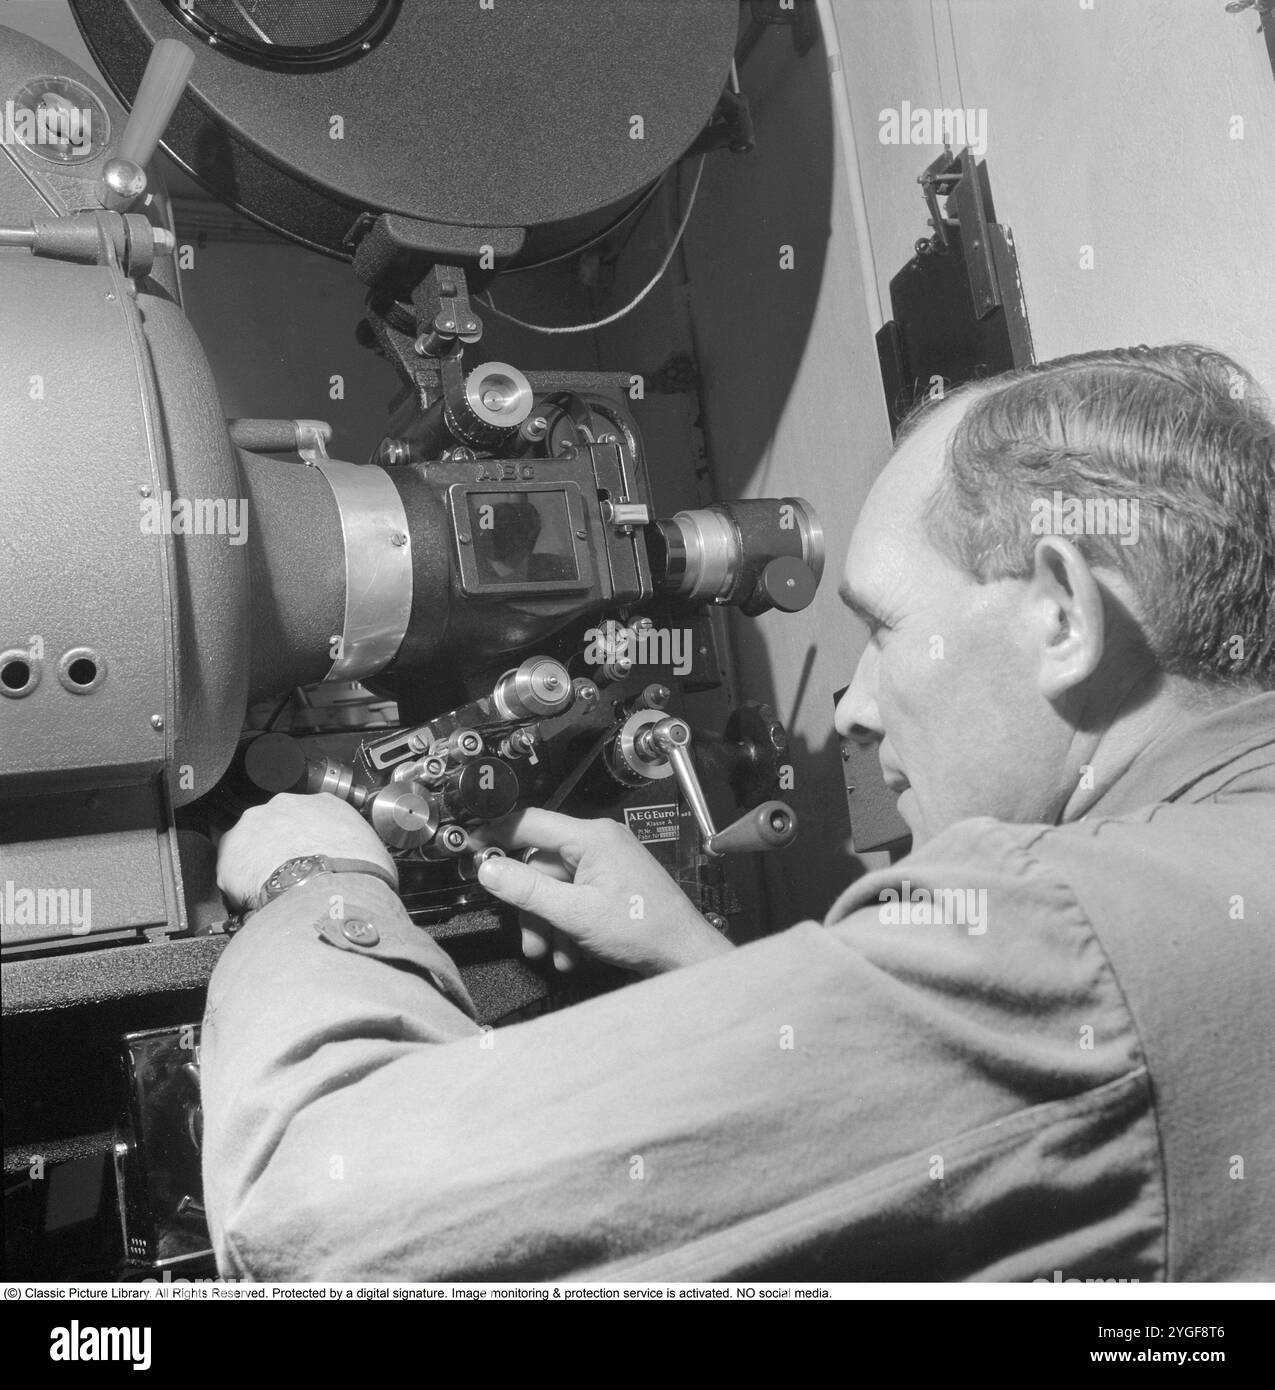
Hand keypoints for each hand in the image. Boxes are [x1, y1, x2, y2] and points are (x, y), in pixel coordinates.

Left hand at [216, 792, 395, 910]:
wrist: (328, 890)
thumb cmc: (355, 873)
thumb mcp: (372, 853)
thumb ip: (356, 849)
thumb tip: (361, 865)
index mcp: (324, 802)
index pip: (312, 815)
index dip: (309, 838)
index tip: (312, 853)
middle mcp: (286, 805)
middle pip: (276, 824)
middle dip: (279, 848)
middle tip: (292, 875)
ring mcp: (255, 823)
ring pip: (250, 842)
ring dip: (257, 863)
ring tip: (272, 890)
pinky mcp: (231, 848)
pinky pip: (230, 866)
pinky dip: (238, 883)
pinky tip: (254, 898)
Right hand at [476, 808, 731, 976]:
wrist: (683, 954)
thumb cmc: (642, 929)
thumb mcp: (574, 913)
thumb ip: (527, 889)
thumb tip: (488, 867)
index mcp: (591, 836)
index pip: (529, 822)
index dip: (495, 834)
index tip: (471, 848)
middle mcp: (599, 842)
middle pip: (541, 866)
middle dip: (531, 907)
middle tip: (528, 939)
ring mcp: (606, 863)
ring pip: (556, 888)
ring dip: (548, 923)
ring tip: (552, 954)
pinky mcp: (611, 883)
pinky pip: (574, 898)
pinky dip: (567, 926)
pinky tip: (571, 953)